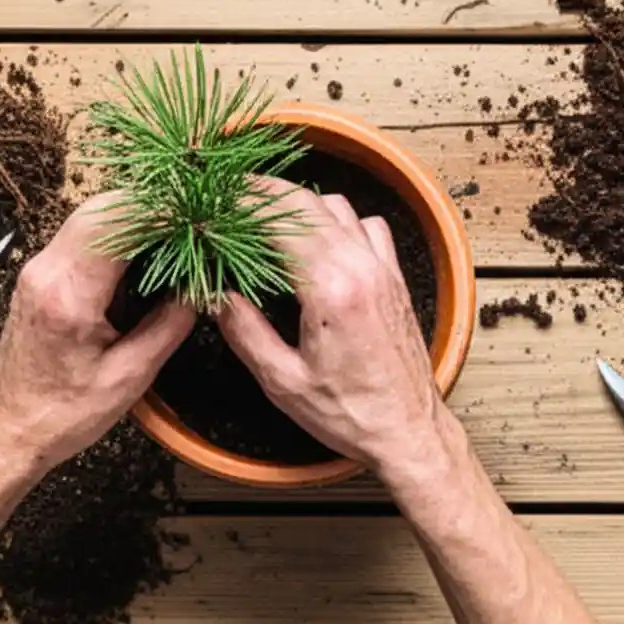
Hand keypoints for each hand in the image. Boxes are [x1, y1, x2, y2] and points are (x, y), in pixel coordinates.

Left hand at [0, 192, 195, 469]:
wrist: (12, 430)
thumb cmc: (66, 414)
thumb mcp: (131, 376)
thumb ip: (170, 324)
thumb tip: (202, 286)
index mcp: (69, 295)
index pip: (118, 224)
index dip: (162, 213)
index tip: (198, 217)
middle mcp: (46, 271)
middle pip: (101, 207)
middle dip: (151, 205)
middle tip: (193, 219)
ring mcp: (38, 269)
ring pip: (90, 215)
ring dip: (133, 215)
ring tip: (175, 232)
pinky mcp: (40, 275)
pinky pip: (81, 235)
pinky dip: (116, 231)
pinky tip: (144, 249)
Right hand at [217, 178, 445, 471]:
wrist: (409, 432)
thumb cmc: (352, 414)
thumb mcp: (282, 381)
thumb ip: (244, 331)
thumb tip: (214, 294)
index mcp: (331, 290)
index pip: (279, 220)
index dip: (242, 204)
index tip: (215, 201)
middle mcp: (362, 268)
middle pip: (306, 202)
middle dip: (263, 192)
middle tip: (230, 195)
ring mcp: (382, 268)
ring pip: (337, 206)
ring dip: (298, 203)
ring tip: (264, 216)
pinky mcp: (394, 277)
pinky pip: (366, 225)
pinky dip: (336, 220)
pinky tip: (316, 239)